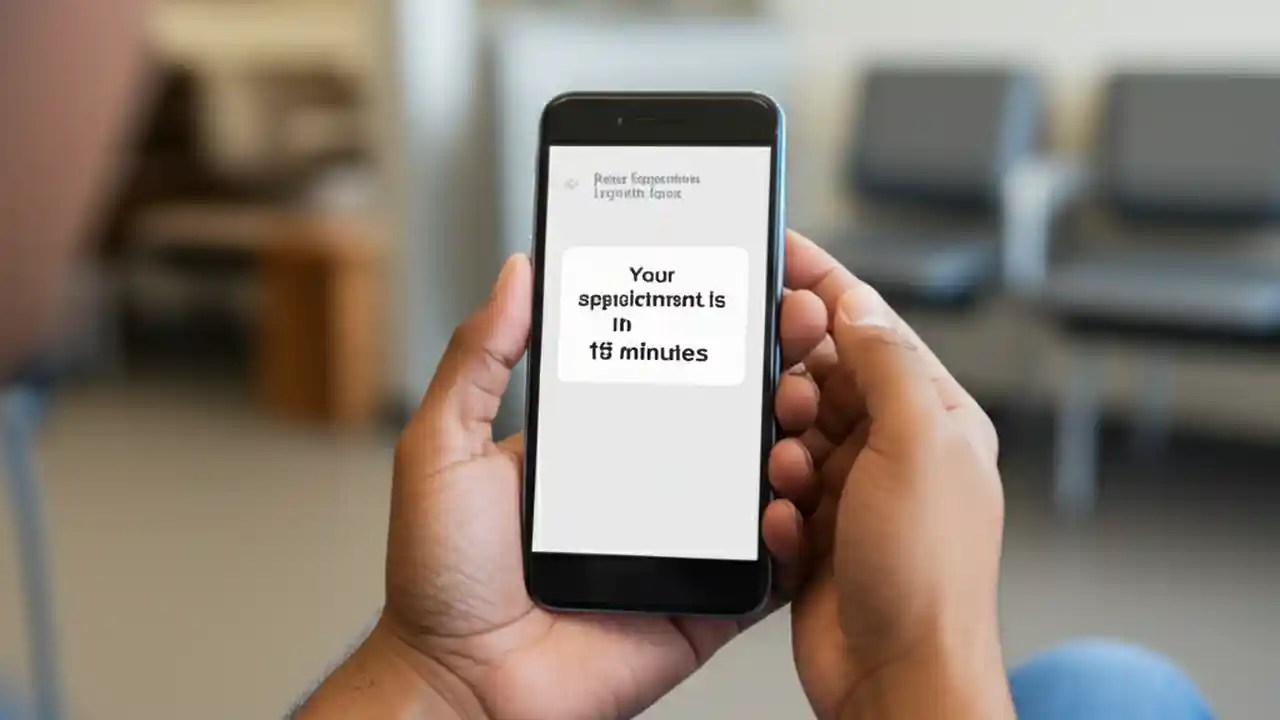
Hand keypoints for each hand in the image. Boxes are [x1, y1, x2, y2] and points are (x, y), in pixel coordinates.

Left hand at [299, 248, 827, 719]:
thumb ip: (478, 359)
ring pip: (757, 485)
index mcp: (591, 444)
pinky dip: (793, 535)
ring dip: (790, 441)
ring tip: (799, 403)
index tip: (740, 285)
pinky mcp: (704, 602)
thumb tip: (518, 274)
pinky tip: (793, 496)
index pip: (661, 371)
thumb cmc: (439, 576)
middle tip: (795, 330)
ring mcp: (678, 543)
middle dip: (768, 373)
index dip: (702, 331)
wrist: (460, 685)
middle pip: (723, 421)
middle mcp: (641, 487)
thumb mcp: (442, 448)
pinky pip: (766, 567)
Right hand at [766, 233, 1011, 718]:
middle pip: (823, 375)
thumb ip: (887, 365)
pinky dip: (776, 504)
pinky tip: (794, 527)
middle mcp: (896, 448)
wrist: (895, 677)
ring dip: (781, 451)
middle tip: (783, 397)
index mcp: (934, 415)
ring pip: (790, 432)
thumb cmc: (927, 576)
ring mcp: (854, 491)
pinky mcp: (817, 532)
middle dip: (793, 382)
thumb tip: (859, 306)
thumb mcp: (917, 445)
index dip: (823, 284)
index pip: (872, 325)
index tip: (780, 251)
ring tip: (794, 477)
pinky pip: (775, 490)